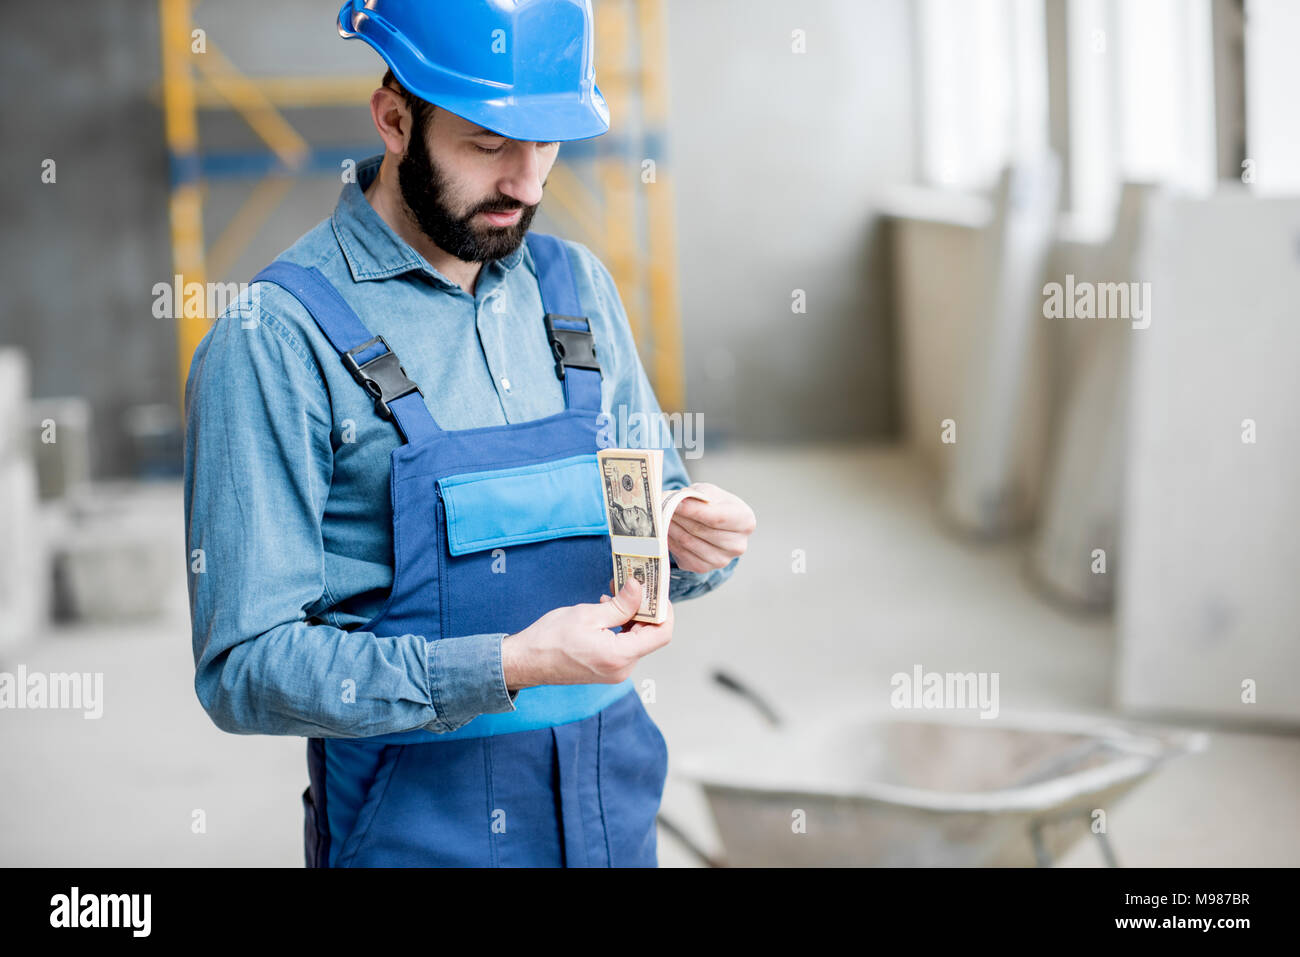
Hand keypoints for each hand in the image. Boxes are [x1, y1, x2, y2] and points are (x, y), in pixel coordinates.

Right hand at [501, 577, 672, 689]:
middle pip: (650, 636)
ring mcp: (614, 671)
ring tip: (614, 595)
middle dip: (645, 609)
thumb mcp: (588, 615)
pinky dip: (621, 627)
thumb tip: (640, 588)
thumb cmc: (550, 640)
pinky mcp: (606, 669)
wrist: (526, 661)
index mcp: (619, 656)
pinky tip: (607, 610)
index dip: (664, 610)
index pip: (661, 634)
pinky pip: (624, 646)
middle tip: (635, 585)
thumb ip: (620, 604)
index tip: (656, 591)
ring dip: (631, 616)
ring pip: (636, 640)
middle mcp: (621, 669)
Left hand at [667, 482, 755, 572]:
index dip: (694, 510)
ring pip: (688, 542)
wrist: (713, 524)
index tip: (676, 502)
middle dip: (679, 517)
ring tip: (664, 515)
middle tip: (664, 506)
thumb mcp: (709, 492)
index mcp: (745, 521)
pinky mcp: (704, 569)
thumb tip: (678, 502)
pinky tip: (668, 529)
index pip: (717, 518)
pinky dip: (671, 540)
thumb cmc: (713, 504)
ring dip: (672, 527)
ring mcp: (722, 560)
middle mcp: (738, 545)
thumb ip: (696, 495)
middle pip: (701, 530)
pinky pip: (682, 554)